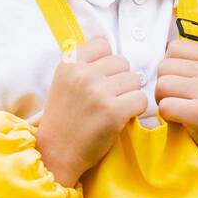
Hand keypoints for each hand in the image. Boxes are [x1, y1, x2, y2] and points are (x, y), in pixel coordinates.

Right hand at [36, 36, 146, 187]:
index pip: (102, 44)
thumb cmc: (64, 118)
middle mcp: (83, 74)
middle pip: (122, 62)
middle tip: (107, 98)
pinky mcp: (113, 112)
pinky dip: (136, 110)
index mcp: (69, 64)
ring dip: (129, 94)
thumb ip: (84, 64)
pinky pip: (141, 99)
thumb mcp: (64, 82)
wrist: (56, 153)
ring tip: (112, 108)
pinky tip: (121, 118)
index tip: (99, 78)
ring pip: (135, 80)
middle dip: (120, 79)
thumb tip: (114, 51)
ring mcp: (98, 92)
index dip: (106, 62)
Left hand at [154, 35, 197, 195]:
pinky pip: (165, 107)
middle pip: (164, 67)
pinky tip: (183, 121)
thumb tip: (162, 55)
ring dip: (164, 101)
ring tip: (180, 111)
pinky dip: (168, 117)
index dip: (170, 67)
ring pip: (161, 86)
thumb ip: (194, 64)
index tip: (181, 83)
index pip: (173, 48)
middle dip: (164, 86)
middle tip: (179, 101)